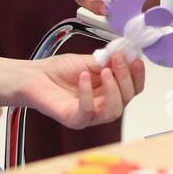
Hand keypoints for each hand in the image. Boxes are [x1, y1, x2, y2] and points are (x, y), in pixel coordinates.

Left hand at [21, 51, 144, 128]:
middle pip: (126, 99)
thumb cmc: (60, 70)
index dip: (137, 75)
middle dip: (125, 78)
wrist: (35, 76)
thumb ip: (108, 61)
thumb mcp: (89, 61)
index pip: (133, 88)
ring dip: (113, 90)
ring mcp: (90, 115)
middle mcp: (103, 105)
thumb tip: (128, 53)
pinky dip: (88, 94)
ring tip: (104, 71)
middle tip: (117, 60)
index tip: (135, 60)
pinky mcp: (74, 120)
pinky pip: (87, 112)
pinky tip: (83, 78)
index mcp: (110, 90)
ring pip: (113, 111)